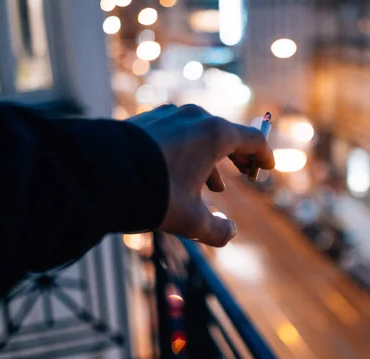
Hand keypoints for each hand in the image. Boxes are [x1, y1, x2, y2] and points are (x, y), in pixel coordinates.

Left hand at [127, 104, 274, 246]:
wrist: (101, 173)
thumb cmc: (154, 194)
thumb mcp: (191, 220)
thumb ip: (218, 230)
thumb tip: (230, 232)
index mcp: (214, 134)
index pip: (252, 140)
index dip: (264, 156)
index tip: (268, 168)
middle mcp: (194, 117)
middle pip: (228, 134)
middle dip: (239, 157)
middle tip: (245, 172)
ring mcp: (169, 115)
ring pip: (201, 135)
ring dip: (212, 159)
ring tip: (214, 185)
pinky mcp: (148, 120)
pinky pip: (178, 134)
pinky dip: (188, 153)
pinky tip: (181, 174)